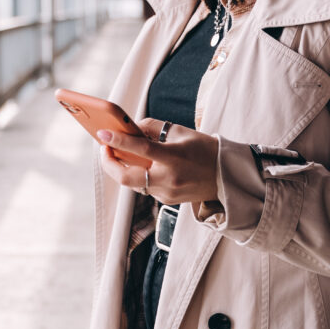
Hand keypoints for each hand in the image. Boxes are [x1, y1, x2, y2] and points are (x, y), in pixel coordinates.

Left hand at [97, 119, 219, 204]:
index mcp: (174, 158)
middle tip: (104, 149)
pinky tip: (139, 165)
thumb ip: (153, 127)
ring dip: (122, 168)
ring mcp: (166, 193)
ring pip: (132, 182)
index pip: (140, 148)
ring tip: (117, 153)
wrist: (227, 176)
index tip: (102, 134)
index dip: (118, 141)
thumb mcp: (182, 132)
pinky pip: (144, 187)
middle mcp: (168, 179)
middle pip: (126, 177)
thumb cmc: (205, 150)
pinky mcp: (166, 201)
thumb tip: (130, 126)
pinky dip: (138, 175)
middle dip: (108, 163)